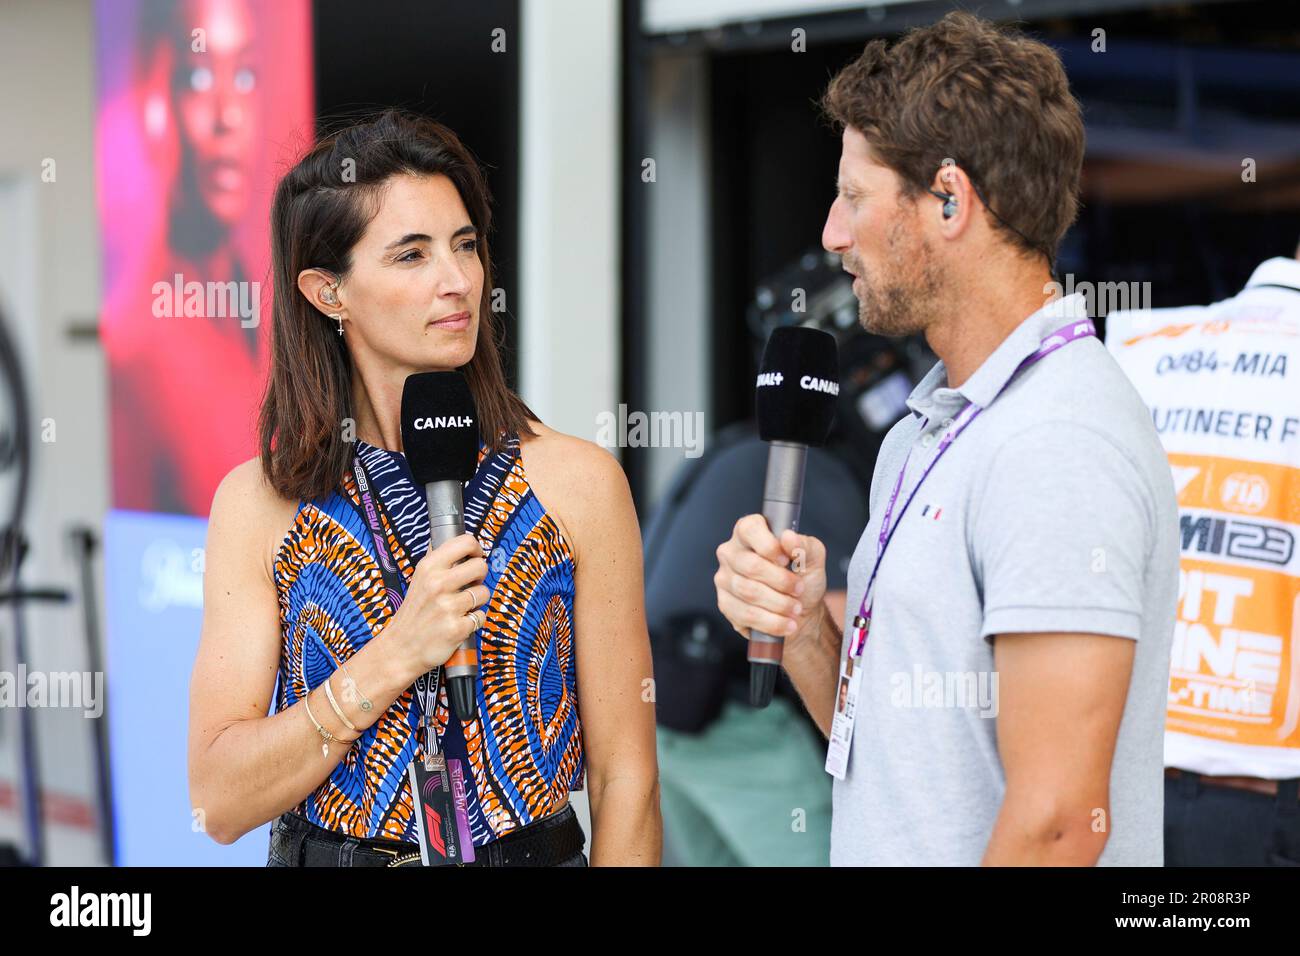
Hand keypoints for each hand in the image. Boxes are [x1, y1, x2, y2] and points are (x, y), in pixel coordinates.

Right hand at [385, 532, 489, 676]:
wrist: (401, 648)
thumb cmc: (414, 613)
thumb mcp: (418, 579)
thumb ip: (436, 560)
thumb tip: (449, 538)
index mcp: (428, 568)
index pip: (465, 542)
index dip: (476, 549)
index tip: (475, 557)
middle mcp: (438, 584)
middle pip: (481, 566)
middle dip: (480, 576)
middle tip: (470, 585)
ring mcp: (448, 607)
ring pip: (484, 593)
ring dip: (477, 601)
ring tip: (462, 607)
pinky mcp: (457, 628)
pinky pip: (481, 616)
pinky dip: (475, 621)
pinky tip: (460, 622)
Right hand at [714, 515, 828, 657]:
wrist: (799, 611)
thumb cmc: (802, 578)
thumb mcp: (813, 558)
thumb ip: (804, 546)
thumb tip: (788, 538)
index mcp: (750, 532)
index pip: (749, 529)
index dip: (768, 545)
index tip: (787, 561)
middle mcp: (731, 552)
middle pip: (751, 566)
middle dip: (781, 581)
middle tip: (799, 590)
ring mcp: (725, 579)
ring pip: (749, 592)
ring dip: (778, 604)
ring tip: (796, 609)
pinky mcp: (725, 604)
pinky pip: (746, 614)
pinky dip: (771, 622)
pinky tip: (786, 624)